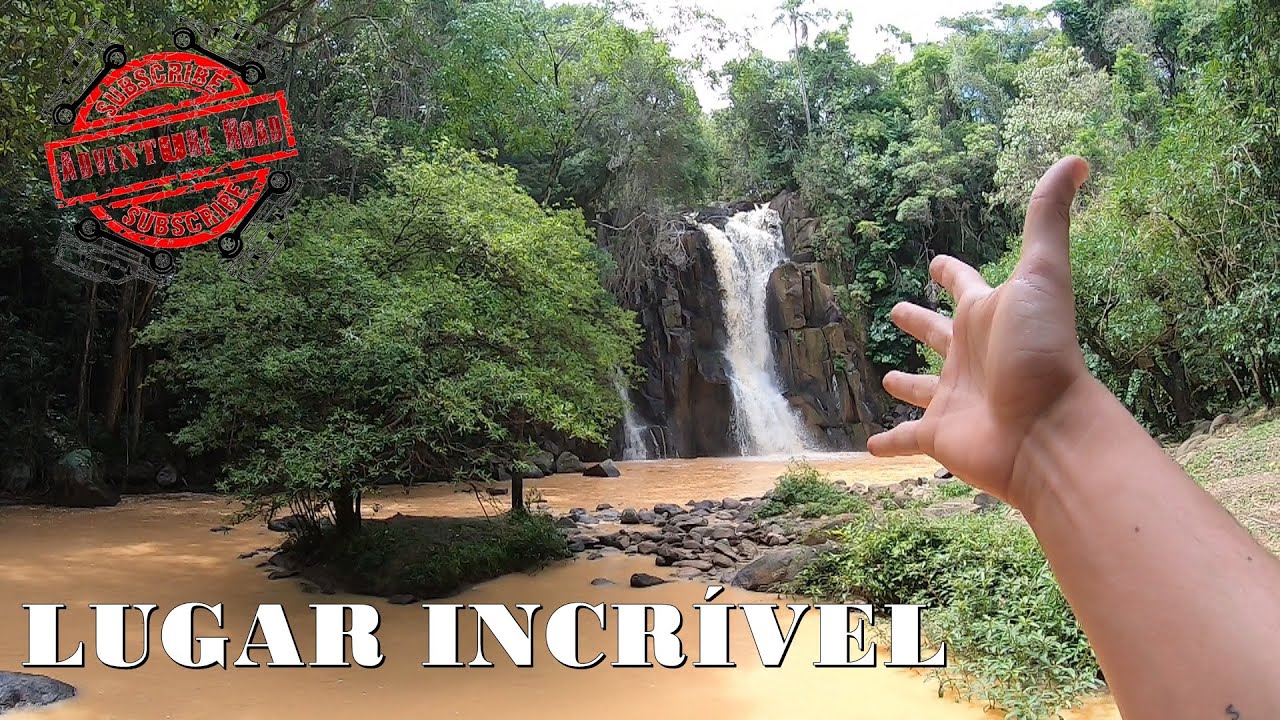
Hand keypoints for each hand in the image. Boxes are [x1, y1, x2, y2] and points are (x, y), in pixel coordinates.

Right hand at [868, 156, 1092, 506]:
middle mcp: (971, 357)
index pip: (966, 287)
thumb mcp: (1042, 273)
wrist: (1047, 429)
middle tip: (898, 311)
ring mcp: (955, 399)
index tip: (936, 264)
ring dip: (907, 385)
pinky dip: (889, 443)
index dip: (952, 273)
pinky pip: (907, 439)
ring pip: (924, 390)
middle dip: (920, 323)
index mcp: (986, 318)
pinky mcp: (939, 437)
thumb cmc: (1042, 350)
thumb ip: (1046, 217)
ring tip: (887, 378)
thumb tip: (1077, 159)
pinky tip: (871, 447)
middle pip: (940, 335)